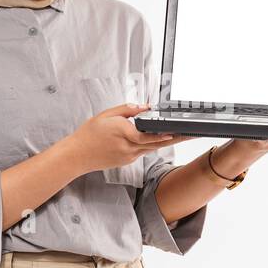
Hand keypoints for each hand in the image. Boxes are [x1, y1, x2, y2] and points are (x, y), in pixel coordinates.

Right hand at [64, 102, 193, 173]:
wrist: (77, 155)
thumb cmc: (89, 134)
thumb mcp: (106, 115)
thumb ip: (127, 110)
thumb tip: (144, 107)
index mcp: (124, 134)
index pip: (148, 135)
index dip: (164, 135)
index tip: (176, 132)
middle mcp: (129, 148)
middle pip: (156, 144)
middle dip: (175, 139)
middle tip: (190, 134)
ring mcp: (129, 157)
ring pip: (151, 148)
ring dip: (165, 142)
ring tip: (180, 135)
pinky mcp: (127, 161)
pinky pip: (142, 151)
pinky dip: (149, 144)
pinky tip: (155, 138)